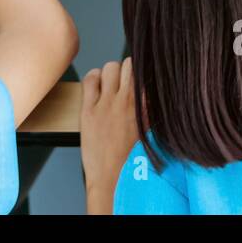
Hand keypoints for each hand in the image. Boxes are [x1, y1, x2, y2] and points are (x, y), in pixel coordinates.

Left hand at [80, 58, 138, 213]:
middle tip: (129, 80)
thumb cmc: (135, 159)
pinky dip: (95, 77)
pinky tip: (99, 86)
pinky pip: (90, 79)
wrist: (114, 179)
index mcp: (146, 107)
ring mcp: (106, 104)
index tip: (145, 74)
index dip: (146, 70)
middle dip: (130, 69)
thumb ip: (152, 108)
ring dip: (113, 72)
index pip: (147, 71)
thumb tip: (152, 91)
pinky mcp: (88, 109)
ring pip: (110, 67)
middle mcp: (127, 101)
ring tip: (114, 84)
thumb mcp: (153, 131)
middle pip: (129, 63)